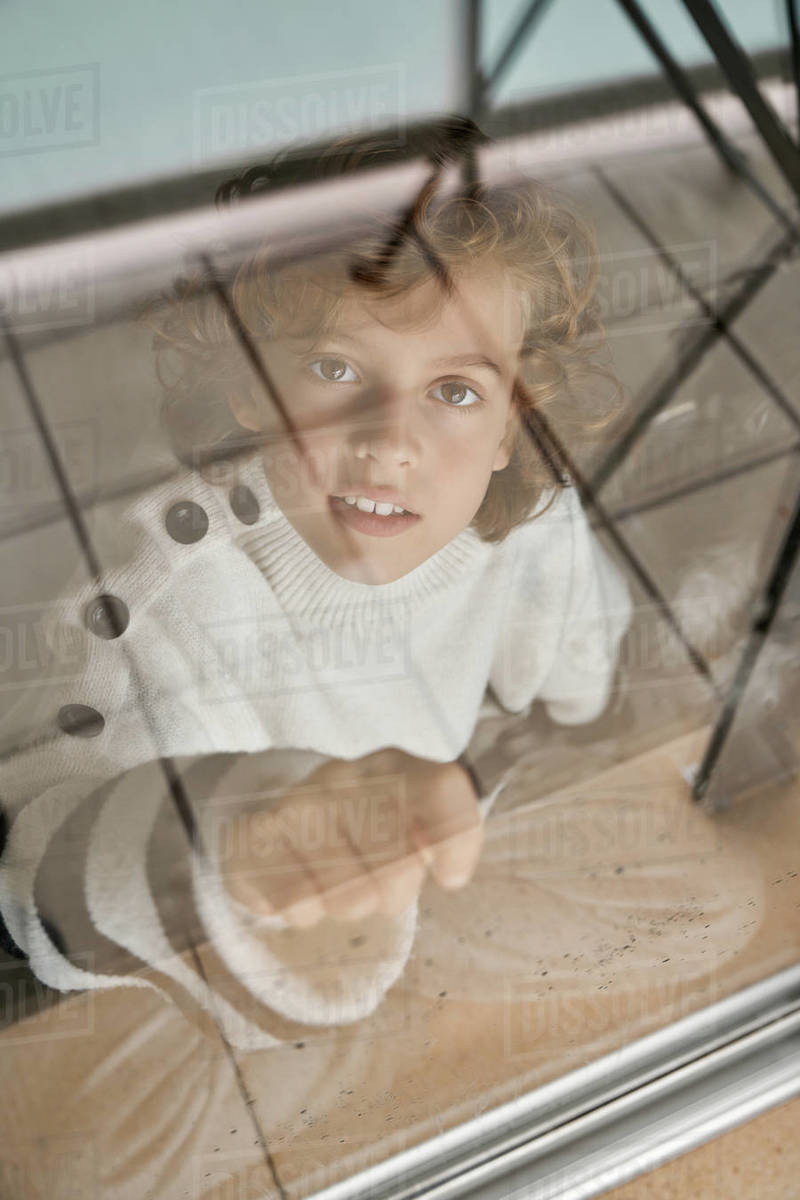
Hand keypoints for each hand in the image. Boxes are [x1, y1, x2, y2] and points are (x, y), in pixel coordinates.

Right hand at [218, 749, 482, 927]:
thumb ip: (447, 832)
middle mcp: (343, 776)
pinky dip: (305, 911)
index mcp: (394, 766)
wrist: (284, 812)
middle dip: (394, 892)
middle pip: (396, 861)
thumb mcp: (415, 820)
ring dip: (347, 904)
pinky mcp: (253, 837)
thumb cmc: (366, 826)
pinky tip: (304, 886)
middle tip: (381, 887)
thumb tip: (452, 872)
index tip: (450, 877)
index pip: (441, 788)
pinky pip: (294, 903)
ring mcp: (295, 803)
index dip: (456, 838)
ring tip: (340, 884)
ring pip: (345, 892)